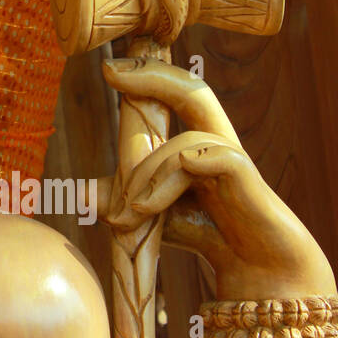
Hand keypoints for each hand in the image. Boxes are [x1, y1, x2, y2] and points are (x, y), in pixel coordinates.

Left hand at [99, 57, 334, 301]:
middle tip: (111, 72)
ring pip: (181, 145)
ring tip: (130, 214)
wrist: (256, 269)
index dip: (148, 76)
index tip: (108, 68)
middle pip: (193, 90)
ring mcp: (233, 159)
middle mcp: (215, 141)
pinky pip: (211, 160)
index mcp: (195, 140)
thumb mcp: (154, 214)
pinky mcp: (248, 180)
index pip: (175, 94)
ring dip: (147, 177)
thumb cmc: (205, 232)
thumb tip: (81, 194)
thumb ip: (122, 201)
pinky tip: (151, 200)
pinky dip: (178, 174)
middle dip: (153, 75)